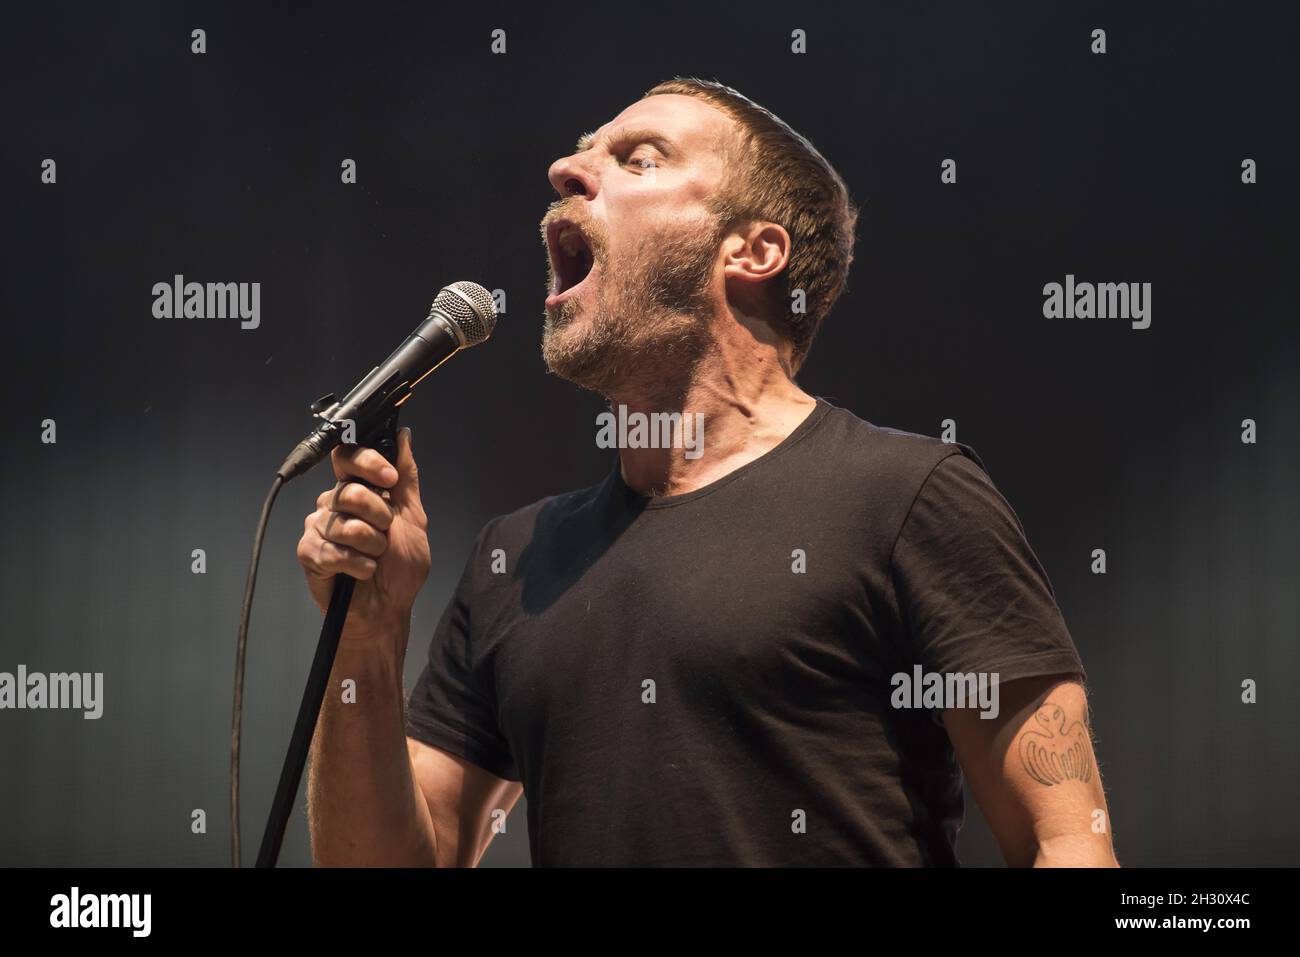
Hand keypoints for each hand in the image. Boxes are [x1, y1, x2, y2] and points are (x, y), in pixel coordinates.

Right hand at [296, 428, 430, 649]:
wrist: (388, 610)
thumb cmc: (400, 569)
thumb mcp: (413, 517)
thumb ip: (406, 477)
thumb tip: (403, 436)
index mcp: (358, 491)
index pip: (349, 457)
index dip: (368, 463)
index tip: (389, 480)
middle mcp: (334, 504)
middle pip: (348, 490)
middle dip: (379, 515)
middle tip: (386, 534)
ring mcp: (319, 527)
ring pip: (344, 523)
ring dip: (372, 546)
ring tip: (375, 558)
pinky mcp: (309, 553)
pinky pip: (331, 550)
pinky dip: (357, 565)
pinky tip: (361, 573)